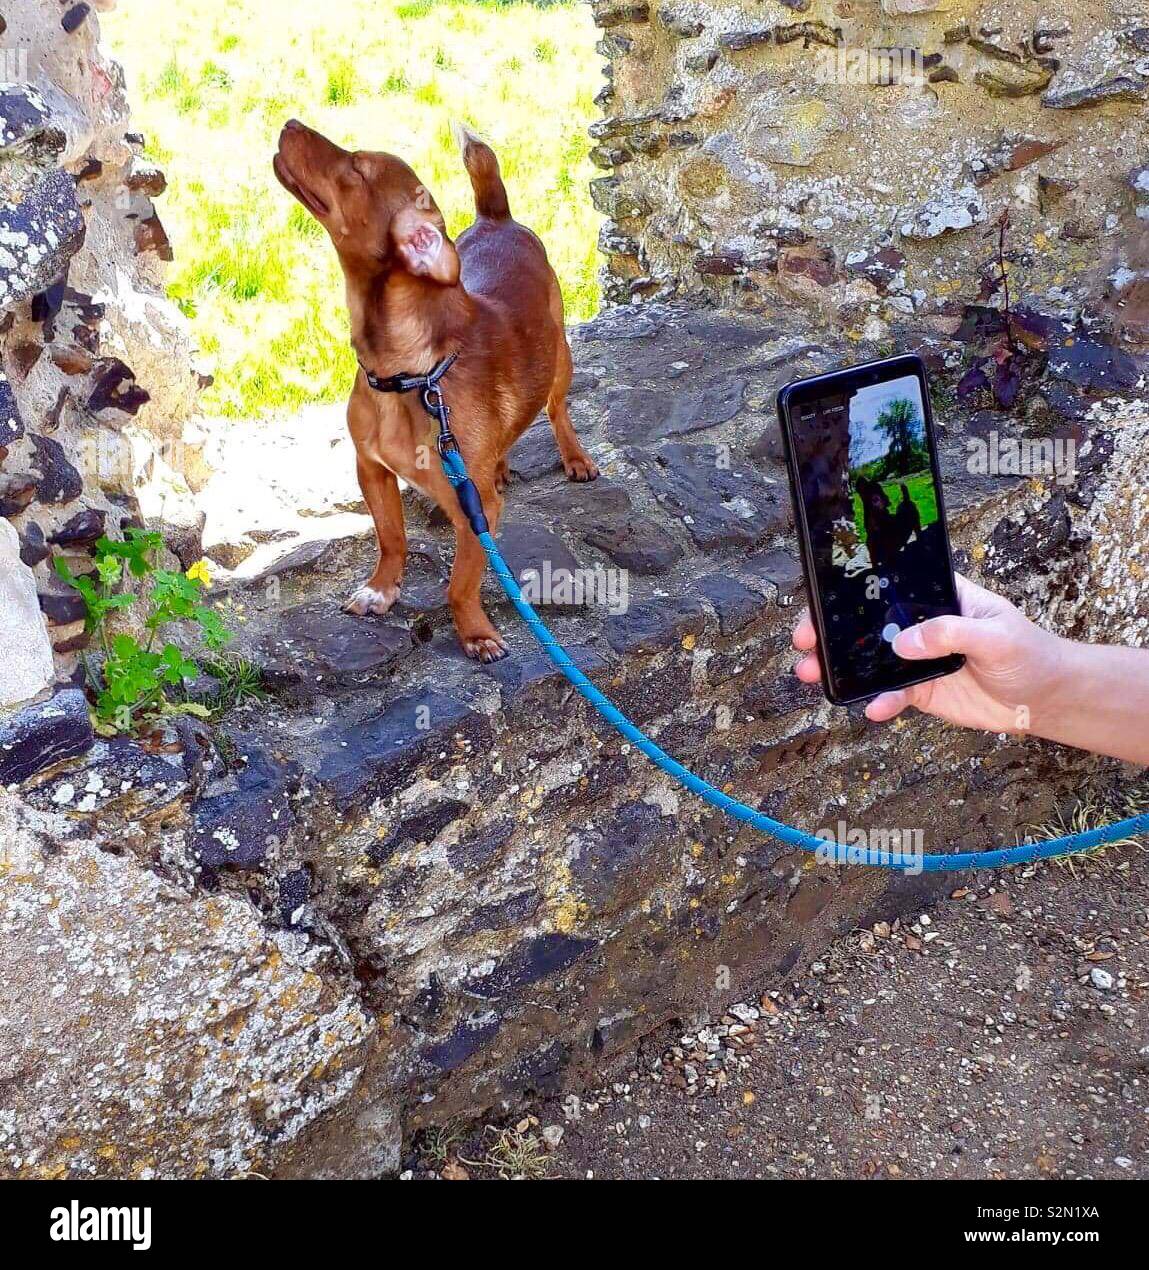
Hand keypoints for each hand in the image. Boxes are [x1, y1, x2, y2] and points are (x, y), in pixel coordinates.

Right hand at [791, 574, 1067, 733]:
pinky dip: (880, 702)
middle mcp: (919, 624)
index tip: (821, 602)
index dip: (849, 590)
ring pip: (868, 660)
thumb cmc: (1030, 653)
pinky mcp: (921, 691)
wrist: (1046, 698)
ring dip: (839, 668)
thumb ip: (951, 633)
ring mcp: (917, 659)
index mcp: (936, 596)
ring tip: (813, 676)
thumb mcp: (997, 635)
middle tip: (804, 642)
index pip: (886, 586)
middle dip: (829, 632)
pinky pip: (891, 695)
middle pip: (864, 622)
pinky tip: (874, 709)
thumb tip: (904, 643)